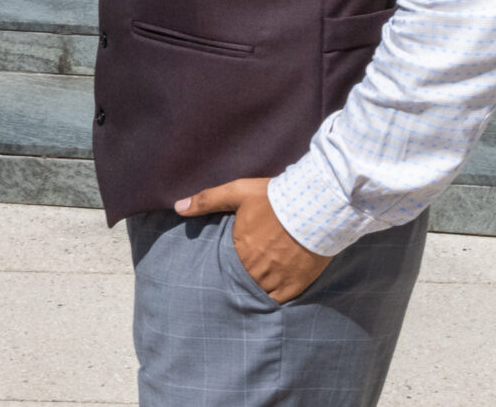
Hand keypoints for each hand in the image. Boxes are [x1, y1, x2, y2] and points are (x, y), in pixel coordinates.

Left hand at [178, 177, 331, 302]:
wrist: (317, 206)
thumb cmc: (275, 198)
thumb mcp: (238, 192)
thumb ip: (207, 200)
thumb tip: (178, 207)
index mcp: (240, 248)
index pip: (223, 267)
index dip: (221, 269)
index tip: (217, 273)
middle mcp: (256, 268)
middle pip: (240, 282)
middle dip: (235, 283)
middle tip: (231, 287)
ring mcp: (276, 279)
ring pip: (257, 294)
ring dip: (251, 293)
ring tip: (246, 296)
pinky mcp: (296, 285)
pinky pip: (278, 302)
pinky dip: (271, 302)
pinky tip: (265, 303)